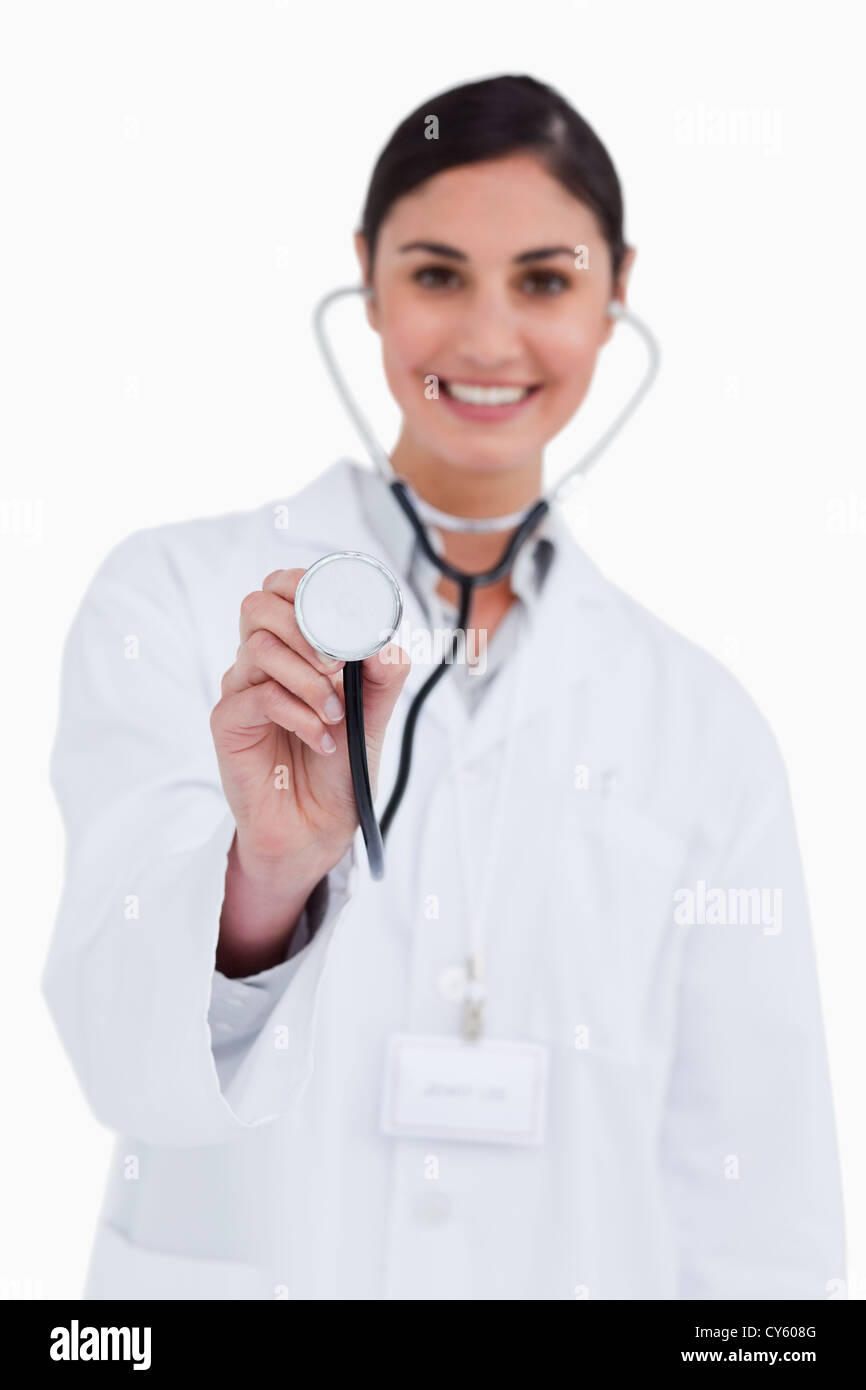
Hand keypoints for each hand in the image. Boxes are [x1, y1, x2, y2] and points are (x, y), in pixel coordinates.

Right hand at [210, 566, 410, 878]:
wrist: (319, 824)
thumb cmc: (340, 763)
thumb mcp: (375, 714)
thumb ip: (383, 675)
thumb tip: (387, 643)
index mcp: (293, 646)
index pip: (282, 587)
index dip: (307, 588)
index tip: (343, 619)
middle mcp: (261, 661)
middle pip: (259, 606)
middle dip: (307, 628)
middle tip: (340, 667)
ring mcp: (240, 689)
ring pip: (260, 648)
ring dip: (308, 679)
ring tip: (336, 715)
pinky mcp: (228, 723)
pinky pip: (257, 697)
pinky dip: (298, 714)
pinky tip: (320, 739)